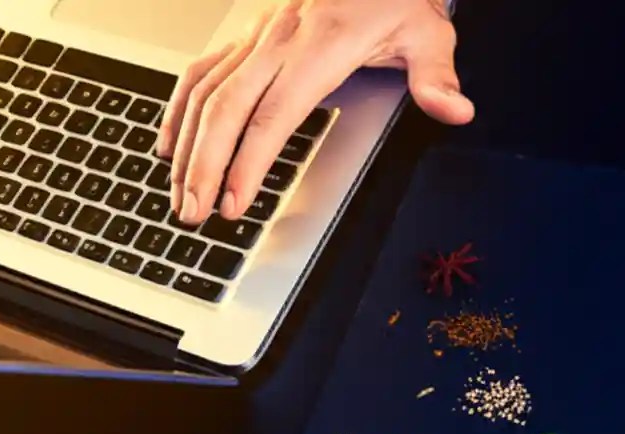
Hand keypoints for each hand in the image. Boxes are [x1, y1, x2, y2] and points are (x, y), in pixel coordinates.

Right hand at [155, 0, 474, 224]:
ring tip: (178, 193)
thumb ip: (436, 74)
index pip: (274, 114)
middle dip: (203, 166)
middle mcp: (277, 39)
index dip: (249, 162)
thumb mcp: (428, 30)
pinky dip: (178, 110)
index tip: (235, 202)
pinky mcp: (244, 32)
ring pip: (203, 92)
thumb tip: (455, 110)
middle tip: (193, 213)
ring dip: (185, 147)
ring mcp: (255, 34)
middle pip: (225, 108)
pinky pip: (200, 71)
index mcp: (319, 45)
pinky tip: (169, 144)